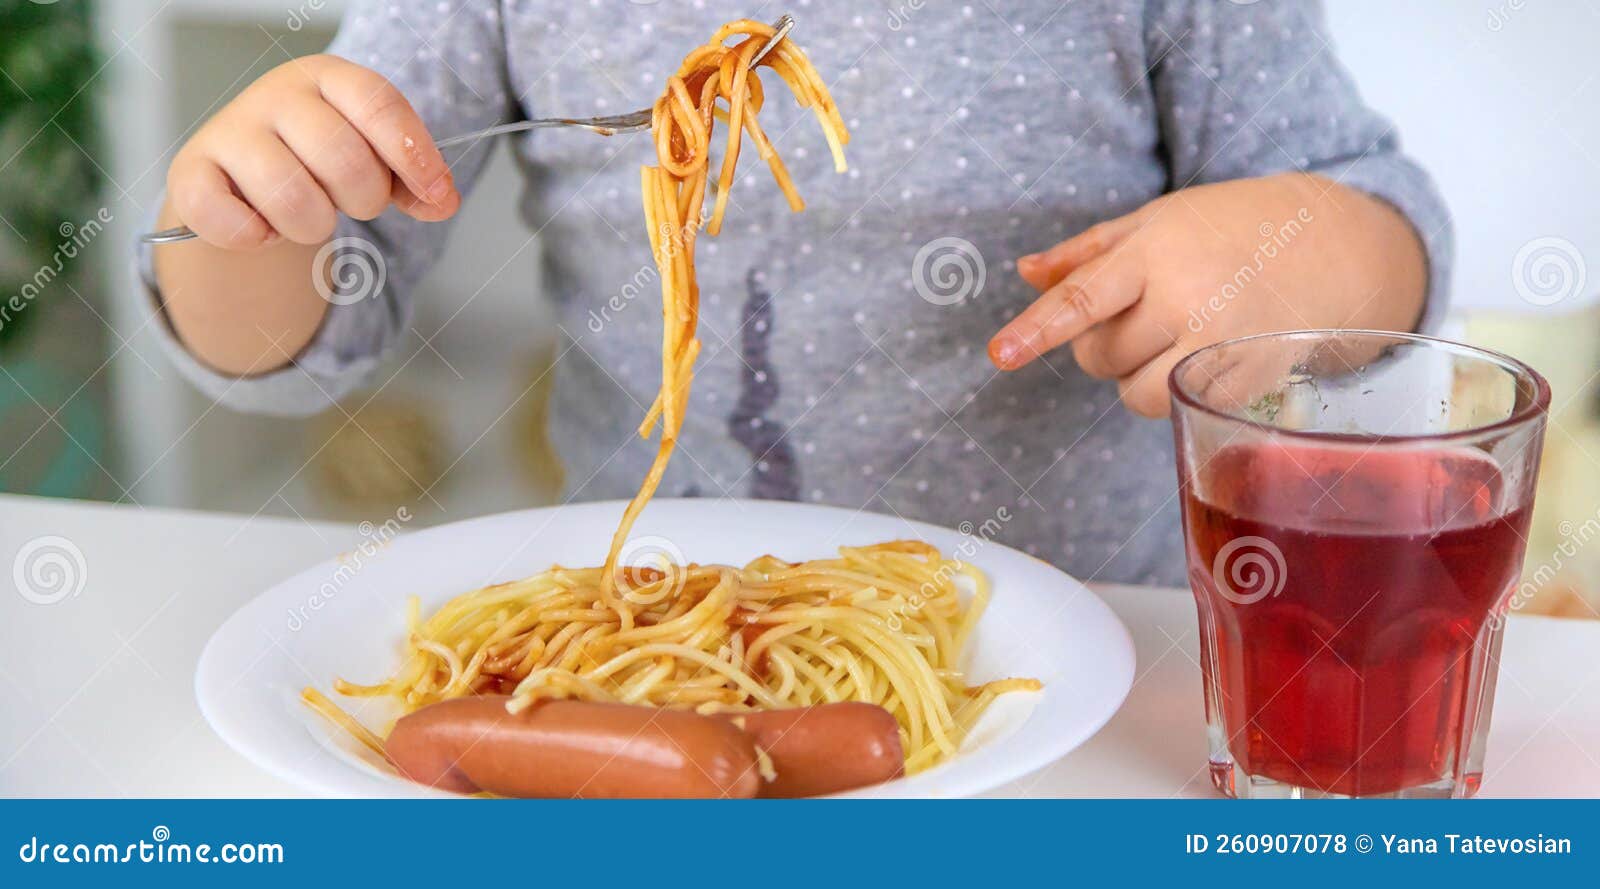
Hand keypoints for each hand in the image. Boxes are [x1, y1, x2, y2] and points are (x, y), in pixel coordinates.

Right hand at [166, 54, 460, 248]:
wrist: (241, 179)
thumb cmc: (316, 160)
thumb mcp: (373, 158)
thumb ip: (415, 179)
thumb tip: (442, 199)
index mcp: (328, 77)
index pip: (378, 104)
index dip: (413, 153)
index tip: (434, 193)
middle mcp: (276, 95)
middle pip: (343, 157)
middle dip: (364, 199)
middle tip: (352, 202)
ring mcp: (229, 131)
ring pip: (293, 198)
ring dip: (313, 226)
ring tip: (307, 215)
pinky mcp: (191, 172)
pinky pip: (233, 223)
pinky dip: (256, 238)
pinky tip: (261, 228)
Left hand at [987, 173, 1426, 416]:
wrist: (1328, 248)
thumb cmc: (1228, 228)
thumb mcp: (1155, 221)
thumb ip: (1086, 253)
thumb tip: (1026, 273)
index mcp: (1155, 253)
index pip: (1082, 298)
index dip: (1035, 329)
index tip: (999, 354)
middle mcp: (1187, 300)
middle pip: (1097, 355)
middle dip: (1103, 341)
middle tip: (1144, 308)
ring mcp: (1218, 346)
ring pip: (1129, 391)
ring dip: (1132, 372)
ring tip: (1169, 334)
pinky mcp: (1242, 382)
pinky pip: (1169, 407)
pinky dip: (1167, 388)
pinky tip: (1198, 351)